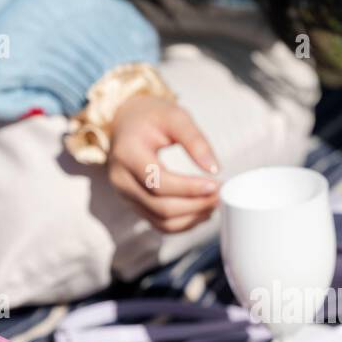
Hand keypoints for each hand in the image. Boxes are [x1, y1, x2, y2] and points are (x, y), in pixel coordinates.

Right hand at [107, 95, 219, 232]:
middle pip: (161, 207)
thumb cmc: (151, 117)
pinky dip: (184, 223)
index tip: (214, 184)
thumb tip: (214, 169)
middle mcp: (121, 180)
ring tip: (213, 203)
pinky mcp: (135, 205)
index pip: (158, 182)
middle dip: (195, 205)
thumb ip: (195, 140)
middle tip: (219, 195)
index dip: (189, 188)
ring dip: (192, 217)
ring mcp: (126, 196)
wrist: (125, 122)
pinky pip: (160, 224)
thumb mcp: (175, 117)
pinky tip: (201, 211)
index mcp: (127, 154)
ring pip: (162, 221)